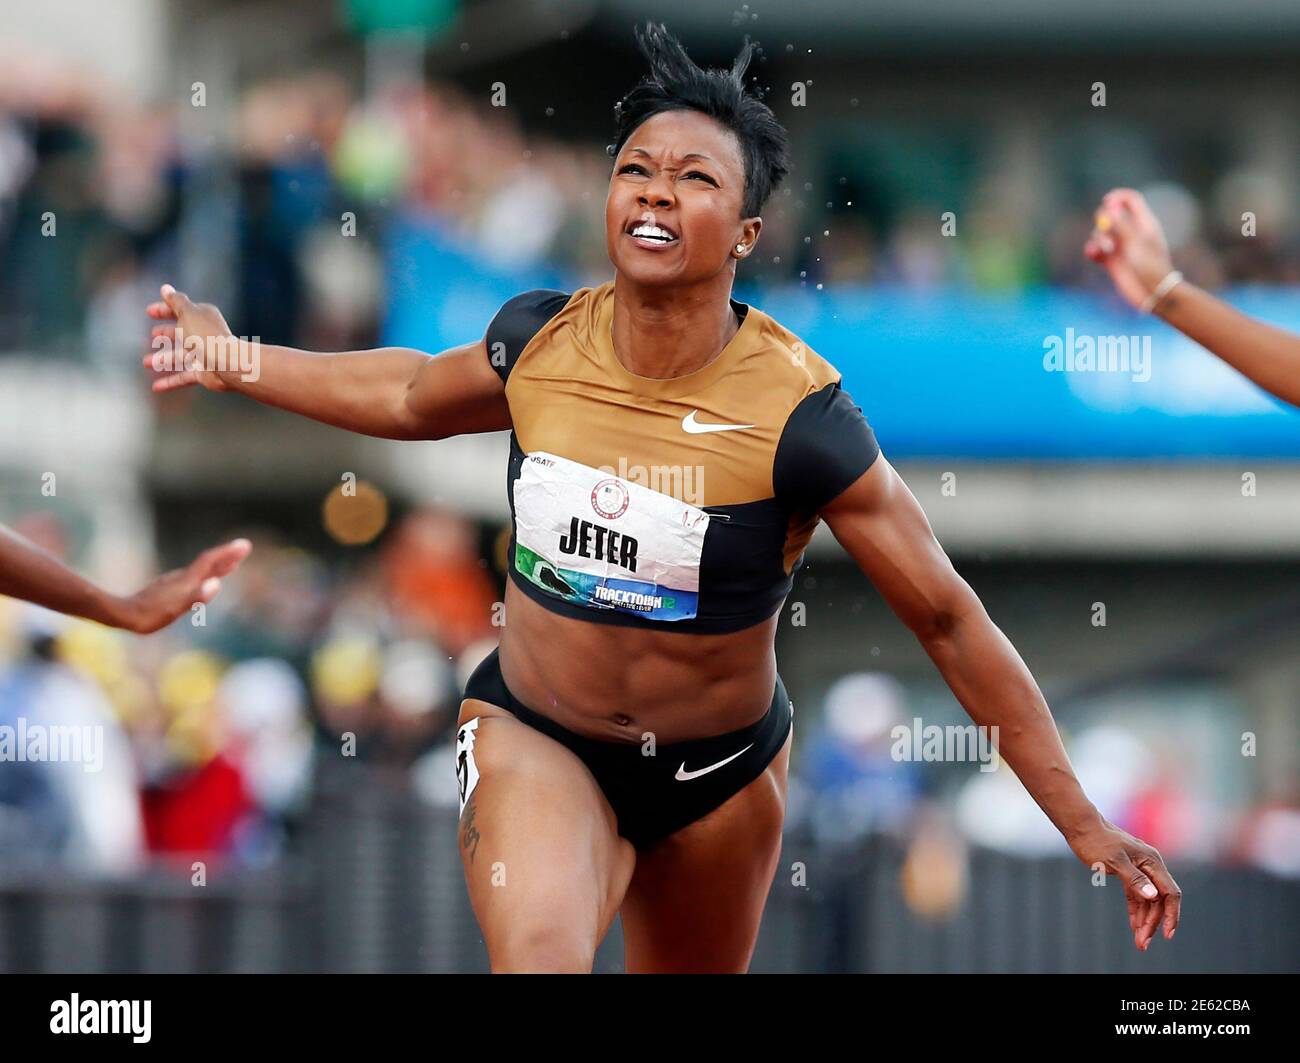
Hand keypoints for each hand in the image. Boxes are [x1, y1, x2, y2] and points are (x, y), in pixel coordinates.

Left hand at [114, 538, 251, 632]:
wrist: (122, 614)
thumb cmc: (149, 615)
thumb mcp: (174, 609)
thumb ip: (196, 597)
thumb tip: (217, 584)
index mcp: (186, 581)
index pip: (210, 562)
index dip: (228, 553)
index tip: (245, 544)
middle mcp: (181, 578)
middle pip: (207, 563)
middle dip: (227, 556)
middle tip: (244, 548)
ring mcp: (174, 583)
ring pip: (200, 570)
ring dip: (217, 565)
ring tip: (230, 564)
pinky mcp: (168, 590)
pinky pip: (193, 578)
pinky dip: (205, 575)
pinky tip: (201, 581)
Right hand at [144, 284, 237, 392]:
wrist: (227, 364)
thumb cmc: (207, 336)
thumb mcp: (188, 313)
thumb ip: (176, 302)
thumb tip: (165, 288)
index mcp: (202, 317)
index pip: (181, 310)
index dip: (164, 310)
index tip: (149, 312)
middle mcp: (204, 334)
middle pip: (182, 333)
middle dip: (166, 334)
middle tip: (152, 335)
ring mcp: (204, 354)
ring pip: (180, 356)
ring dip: (163, 359)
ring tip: (146, 362)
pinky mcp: (204, 372)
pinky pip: (184, 377)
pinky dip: (170, 381)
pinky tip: (155, 387)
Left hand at [1069, 820, 1181, 950]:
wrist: (1081, 826)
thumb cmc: (1096, 841)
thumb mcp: (1113, 860)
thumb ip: (1134, 879)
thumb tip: (1153, 896)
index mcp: (1152, 862)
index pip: (1170, 893)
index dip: (1171, 915)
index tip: (1168, 935)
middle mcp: (1150, 866)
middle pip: (1159, 901)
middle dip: (1153, 923)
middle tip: (1142, 944)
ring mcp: (1140, 870)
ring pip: (1148, 901)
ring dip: (1145, 921)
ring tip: (1140, 942)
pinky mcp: (1128, 873)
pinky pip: (1136, 896)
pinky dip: (1136, 911)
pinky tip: (1134, 926)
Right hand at [1083, 188, 1176, 310]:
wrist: (1153, 293)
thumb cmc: (1150, 266)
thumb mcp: (1135, 242)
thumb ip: (1121, 224)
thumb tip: (1108, 206)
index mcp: (1143, 223)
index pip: (1130, 200)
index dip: (1117, 197)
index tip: (1106, 202)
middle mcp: (1131, 232)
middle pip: (1111, 215)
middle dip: (1103, 220)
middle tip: (1104, 229)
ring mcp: (1121, 246)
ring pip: (1101, 233)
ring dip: (1097, 238)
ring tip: (1104, 250)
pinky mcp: (1112, 261)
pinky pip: (1096, 250)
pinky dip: (1092, 250)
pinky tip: (1092, 254)